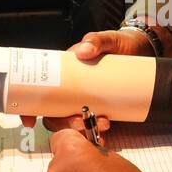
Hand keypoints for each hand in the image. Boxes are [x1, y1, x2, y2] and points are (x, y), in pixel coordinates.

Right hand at [20, 29, 153, 134]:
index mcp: (64, 72)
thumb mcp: (107, 39)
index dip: (29, 108)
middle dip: (64, 123)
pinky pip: (92, 124)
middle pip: (55, 113)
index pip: (39, 91)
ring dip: (83, 128)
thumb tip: (83, 51)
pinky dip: (96, 132)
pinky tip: (106, 132)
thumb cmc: (120, 44)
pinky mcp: (101, 107)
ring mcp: (85, 99)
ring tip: (104, 123)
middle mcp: (71, 88)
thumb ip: (96, 40)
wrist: (142, 52)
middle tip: (81, 121)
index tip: (29, 121)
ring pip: (73, 121)